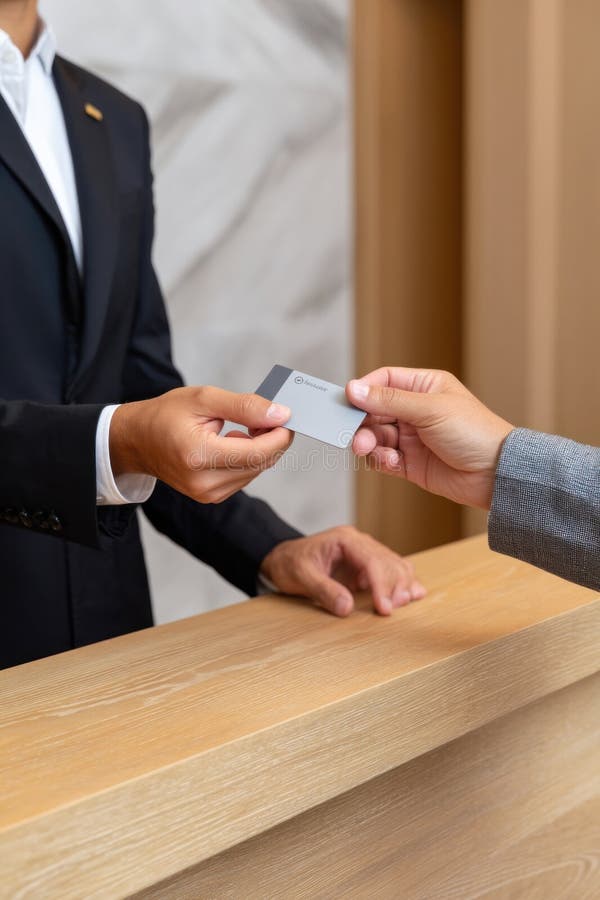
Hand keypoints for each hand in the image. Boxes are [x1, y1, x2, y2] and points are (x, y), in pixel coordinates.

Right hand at [109, 386, 292, 503]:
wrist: (136, 440)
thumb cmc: (165, 415)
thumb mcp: (204, 399)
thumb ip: (244, 406)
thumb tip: (280, 414)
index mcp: (198, 455)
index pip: (256, 452)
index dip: (279, 435)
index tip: (287, 416)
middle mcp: (203, 482)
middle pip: (260, 463)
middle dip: (273, 439)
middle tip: (270, 414)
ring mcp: (207, 494)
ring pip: (256, 471)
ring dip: (261, 448)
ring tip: (247, 425)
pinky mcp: (211, 497)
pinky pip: (244, 477)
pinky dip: (249, 458)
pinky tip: (236, 441)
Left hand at [260, 525, 425, 616]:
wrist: (283, 559)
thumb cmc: (290, 564)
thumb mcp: (300, 577)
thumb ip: (323, 590)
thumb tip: (347, 607)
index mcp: (344, 540)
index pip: (372, 559)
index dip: (381, 583)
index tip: (384, 607)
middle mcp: (360, 542)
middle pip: (389, 561)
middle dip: (395, 586)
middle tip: (390, 610)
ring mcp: (366, 553)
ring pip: (396, 564)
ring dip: (402, 585)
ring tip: (401, 605)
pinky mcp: (368, 566)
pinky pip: (392, 571)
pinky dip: (404, 583)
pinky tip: (414, 595)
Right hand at [346, 368, 512, 509]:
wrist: (495, 474)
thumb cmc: (474, 433)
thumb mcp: (430, 409)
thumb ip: (389, 400)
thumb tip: (354, 389)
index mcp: (424, 387)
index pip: (385, 381)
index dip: (364, 389)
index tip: (347, 400)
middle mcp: (416, 411)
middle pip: (374, 411)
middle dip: (362, 422)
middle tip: (353, 434)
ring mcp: (413, 438)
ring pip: (376, 436)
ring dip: (368, 443)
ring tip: (368, 450)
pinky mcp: (411, 463)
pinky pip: (383, 458)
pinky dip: (380, 460)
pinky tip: (389, 461)